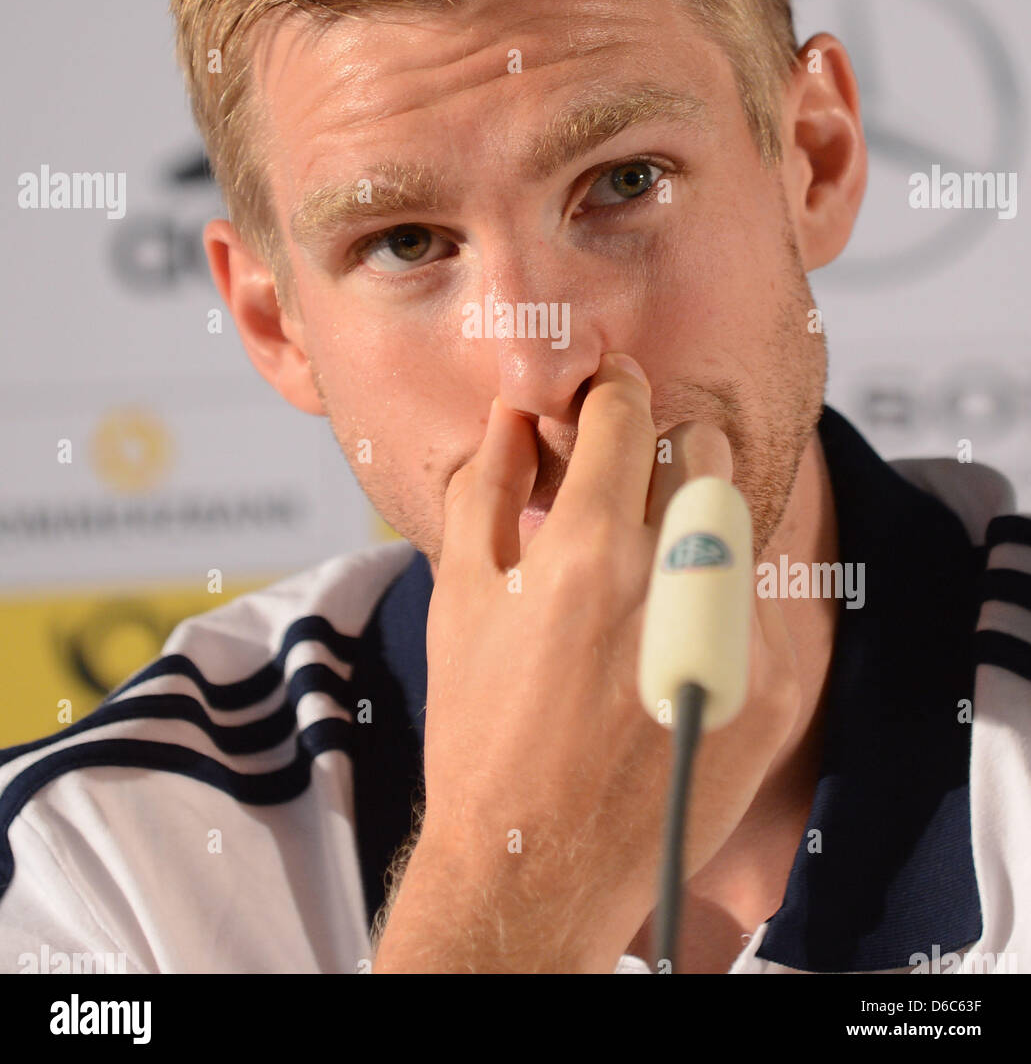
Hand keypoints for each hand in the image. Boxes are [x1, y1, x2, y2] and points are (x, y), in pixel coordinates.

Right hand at [373, 352, 800, 972]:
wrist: (538, 863)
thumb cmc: (483, 731)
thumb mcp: (459, 596)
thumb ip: (489, 485)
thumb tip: (515, 412)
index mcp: (588, 552)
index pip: (626, 415)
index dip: (613, 387)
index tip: (611, 388)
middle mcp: (672, 583)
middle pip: (701, 449)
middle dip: (665, 444)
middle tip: (633, 478)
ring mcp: (734, 635)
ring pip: (737, 516)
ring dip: (696, 514)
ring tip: (652, 559)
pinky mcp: (774, 685)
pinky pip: (763, 593)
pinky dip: (723, 589)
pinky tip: (675, 627)